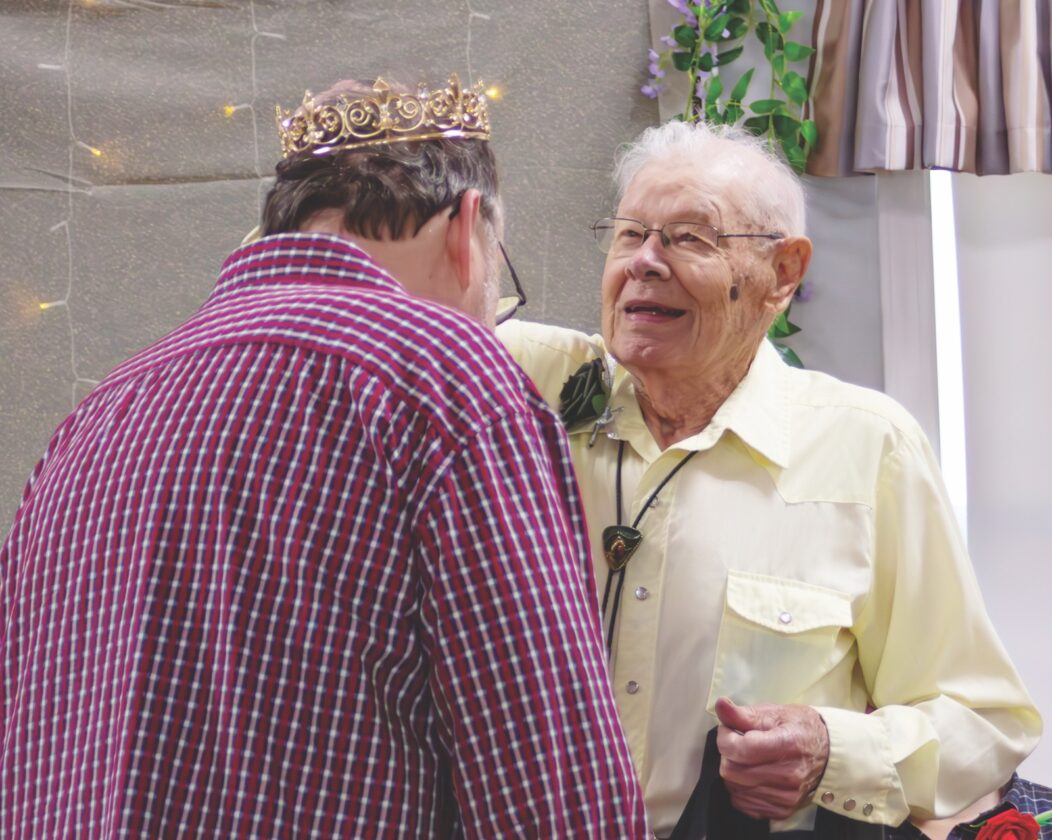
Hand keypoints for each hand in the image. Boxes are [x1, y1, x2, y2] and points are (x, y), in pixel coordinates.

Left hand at [714, 696, 829, 819]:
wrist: (829, 754)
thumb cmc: (801, 728)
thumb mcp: (776, 713)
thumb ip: (744, 713)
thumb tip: (721, 706)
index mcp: (787, 745)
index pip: (739, 749)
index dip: (725, 737)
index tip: (728, 729)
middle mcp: (788, 775)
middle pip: (732, 771)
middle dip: (727, 754)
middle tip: (736, 741)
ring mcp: (786, 796)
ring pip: (734, 788)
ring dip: (733, 770)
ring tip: (746, 758)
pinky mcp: (782, 810)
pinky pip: (743, 803)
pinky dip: (740, 788)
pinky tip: (750, 774)